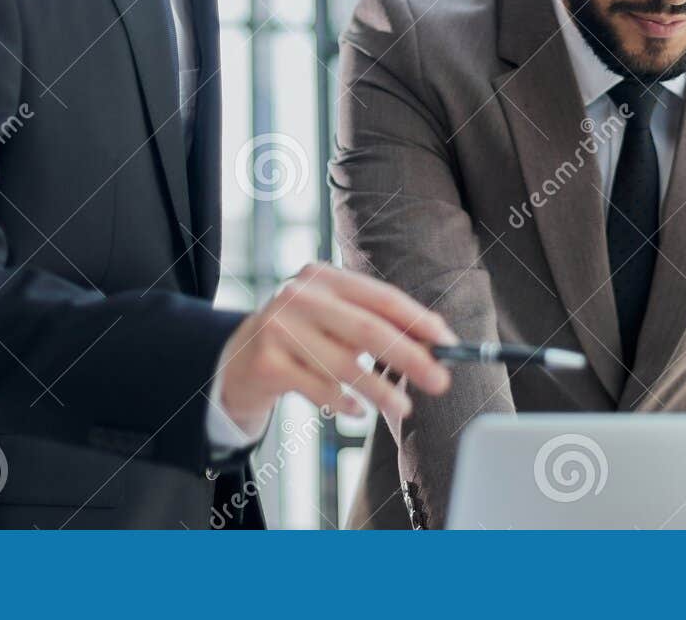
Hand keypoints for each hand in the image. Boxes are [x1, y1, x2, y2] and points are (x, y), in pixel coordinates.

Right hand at [216, 262, 456, 427]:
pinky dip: (345, 402)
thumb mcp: (335, 321)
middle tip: (441, 380)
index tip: (448, 342)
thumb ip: (375, 325)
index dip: (418, 320)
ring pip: (345, 364)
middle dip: (411, 357)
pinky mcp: (265, 361)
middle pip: (369, 329)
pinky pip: (319, 388)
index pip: (381, 296)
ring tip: (404, 406)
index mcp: (324, 276)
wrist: (236, 362)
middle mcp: (299, 294)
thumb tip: (433, 345)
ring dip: (381, 390)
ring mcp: (278, 326)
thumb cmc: (302, 339)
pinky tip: (358, 410)